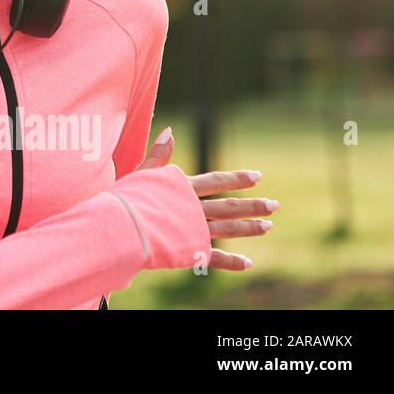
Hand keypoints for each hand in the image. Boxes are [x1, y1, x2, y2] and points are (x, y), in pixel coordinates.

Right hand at [137, 126, 278, 271]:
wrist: (119, 226)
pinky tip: (249, 263)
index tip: (257, 176)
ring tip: (268, 226)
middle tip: (274, 205)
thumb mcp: (141, 173)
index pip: (216, 181)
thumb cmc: (124, 197)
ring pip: (228, 229)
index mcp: (183, 189)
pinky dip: (232, 261)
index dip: (237, 178)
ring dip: (249, 228)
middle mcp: (194, 209)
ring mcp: (194, 231)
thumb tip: (169, 130)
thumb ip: (158, 154)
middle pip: (229, 207)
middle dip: (253, 205)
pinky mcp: (190, 251)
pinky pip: (215, 258)